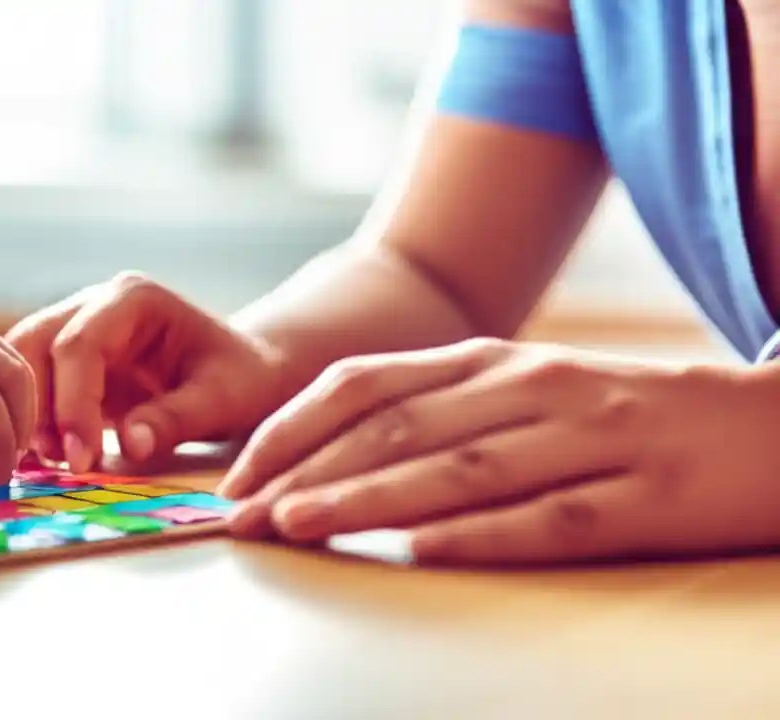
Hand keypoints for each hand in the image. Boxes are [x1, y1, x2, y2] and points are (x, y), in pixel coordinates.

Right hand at [6, 273, 290, 472]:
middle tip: (57, 464)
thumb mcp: (224, 400)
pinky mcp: (72, 363)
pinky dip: (33, 421)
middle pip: (34, 343)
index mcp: (133, 299)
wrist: (248, 372)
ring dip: (29, 414)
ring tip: (53, 464)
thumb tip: (131, 445)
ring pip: (23, 363)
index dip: (72, 404)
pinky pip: (34, 386)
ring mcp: (78, 329)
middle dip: (37, 407)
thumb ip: (176, 419)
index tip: (81, 460)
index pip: (79, 345)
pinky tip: (50, 459)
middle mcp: (95, 305)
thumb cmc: (243, 378)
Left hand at [219, 337, 779, 565]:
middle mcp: (531, 387)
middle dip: (307, 470)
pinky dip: (479, 535)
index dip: (293, 428)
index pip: (365, 386)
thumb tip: (336, 455)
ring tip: (296, 525)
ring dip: (367, 497)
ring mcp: (589, 438)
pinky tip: (420, 553)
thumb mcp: (523, 389)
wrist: (767, 426)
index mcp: (492, 360)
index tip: (237, 475)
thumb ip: (440, 411)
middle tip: (242, 514)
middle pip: (396, 428)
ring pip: (458, 469)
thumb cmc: (622, 411)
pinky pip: (549, 518)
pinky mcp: (642, 497)